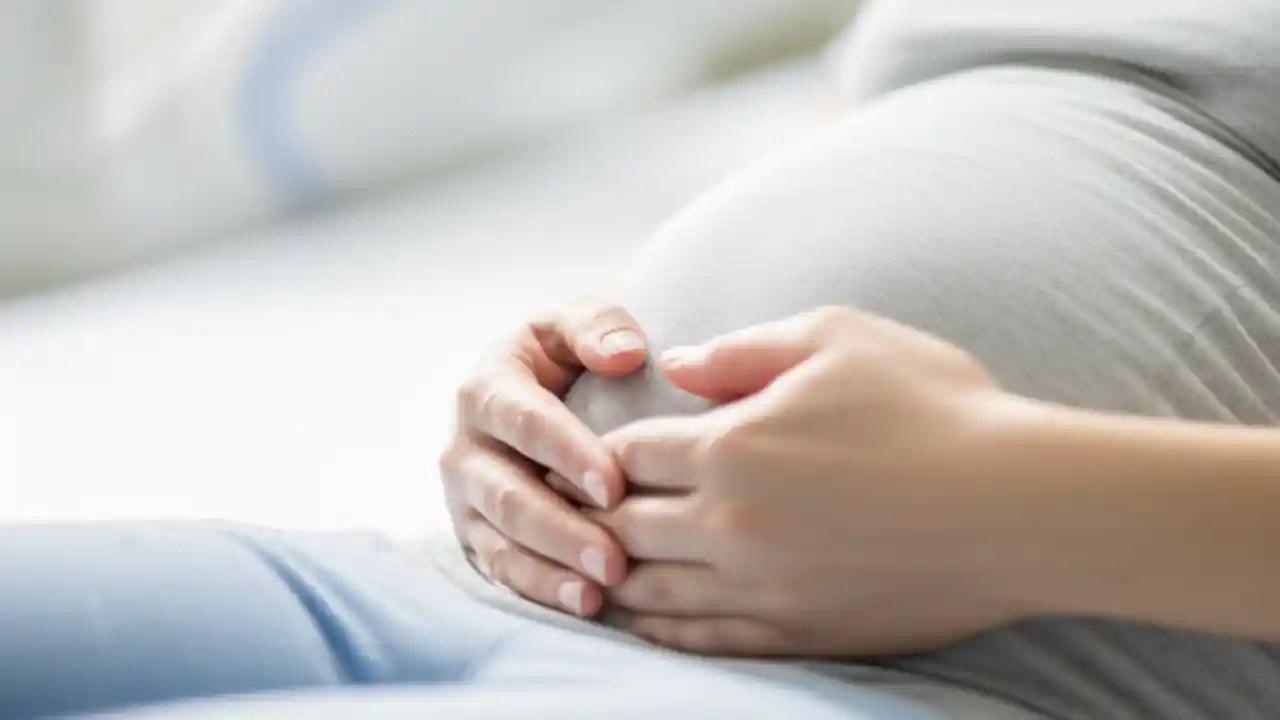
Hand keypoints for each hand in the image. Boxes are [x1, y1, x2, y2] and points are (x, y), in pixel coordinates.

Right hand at [439, 298, 647, 616]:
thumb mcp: (574, 324)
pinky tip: (584, 607)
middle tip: (614, 559)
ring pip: (502, 542)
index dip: (567, 454)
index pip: (525, 422)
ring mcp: (465, 498)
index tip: (614, 486)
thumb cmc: (563, 356)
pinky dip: (540, 591)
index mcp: (486, 387)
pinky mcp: (476, 536)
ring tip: (599, 594)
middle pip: (509, 495)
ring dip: (550, 571)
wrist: (528, 395)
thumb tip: (624, 354)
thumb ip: (597, 326)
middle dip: (561, 530)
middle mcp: (465, 447)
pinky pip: (502, 572)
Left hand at [594, 306, 1036, 655]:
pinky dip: (663, 633)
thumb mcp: (839, 339)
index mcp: (730, 446)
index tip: (587, 454)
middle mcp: (728, 524)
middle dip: (591, 517)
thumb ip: (744, 349)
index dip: (598, 452)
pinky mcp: (798, 633)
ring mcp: (760, 588)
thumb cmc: (936, 409)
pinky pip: (703, 641)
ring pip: (650, 591)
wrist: (1020, 507)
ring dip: (612, 578)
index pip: (626, 453)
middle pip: (622, 526)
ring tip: (590, 571)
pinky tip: (648, 625)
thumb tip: (679, 366)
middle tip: (567, 515)